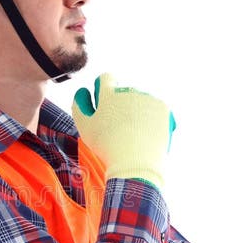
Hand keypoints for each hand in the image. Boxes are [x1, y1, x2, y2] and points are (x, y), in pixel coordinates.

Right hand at [72, 72, 175, 189]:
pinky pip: (155, 110)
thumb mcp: (85, 127)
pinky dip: (152, 120)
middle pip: (124, 93)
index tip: (105, 102)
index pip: (105, 78)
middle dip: (122, 105)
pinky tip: (146, 135)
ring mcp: (147, 98)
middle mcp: (128, 91)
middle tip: (120, 128)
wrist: (136, 164)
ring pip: (141, 102)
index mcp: (108, 94)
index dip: (104, 90)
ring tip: (135, 136)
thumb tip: (82, 91)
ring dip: (138, 113)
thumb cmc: (107, 148)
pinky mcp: (162, 107)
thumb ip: (80, 105)